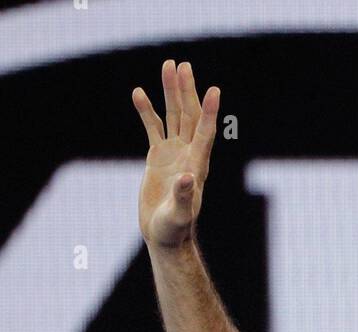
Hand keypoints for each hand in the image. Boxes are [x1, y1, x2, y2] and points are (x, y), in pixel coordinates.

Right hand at [132, 59, 218, 247]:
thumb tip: (186, 177)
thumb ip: (184, 196)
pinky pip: (153, 127)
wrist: (164, 235)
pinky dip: (146, 110)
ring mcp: (173, 154)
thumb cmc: (174, 229)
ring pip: (173, 116)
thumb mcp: (179, 214)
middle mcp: (188, 155)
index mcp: (196, 166)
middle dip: (186, 90)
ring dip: (170, 92)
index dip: (209, 112)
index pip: (205, 133)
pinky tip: (138, 93)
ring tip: (167, 65)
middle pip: (189, 116)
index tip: (214, 90)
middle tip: (182, 65)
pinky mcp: (158, 157)